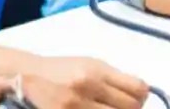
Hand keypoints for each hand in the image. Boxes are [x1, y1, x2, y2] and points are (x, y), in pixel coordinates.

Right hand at [21, 56, 148, 108]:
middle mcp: (88, 86)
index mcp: (96, 70)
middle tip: (122, 107)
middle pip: (131, 107)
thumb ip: (113, 78)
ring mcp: (76, 105)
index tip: (136, 98)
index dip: (141, 96)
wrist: (28, 76)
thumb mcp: (89, 65)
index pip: (137, 88)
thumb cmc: (62, 70)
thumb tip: (141, 94)